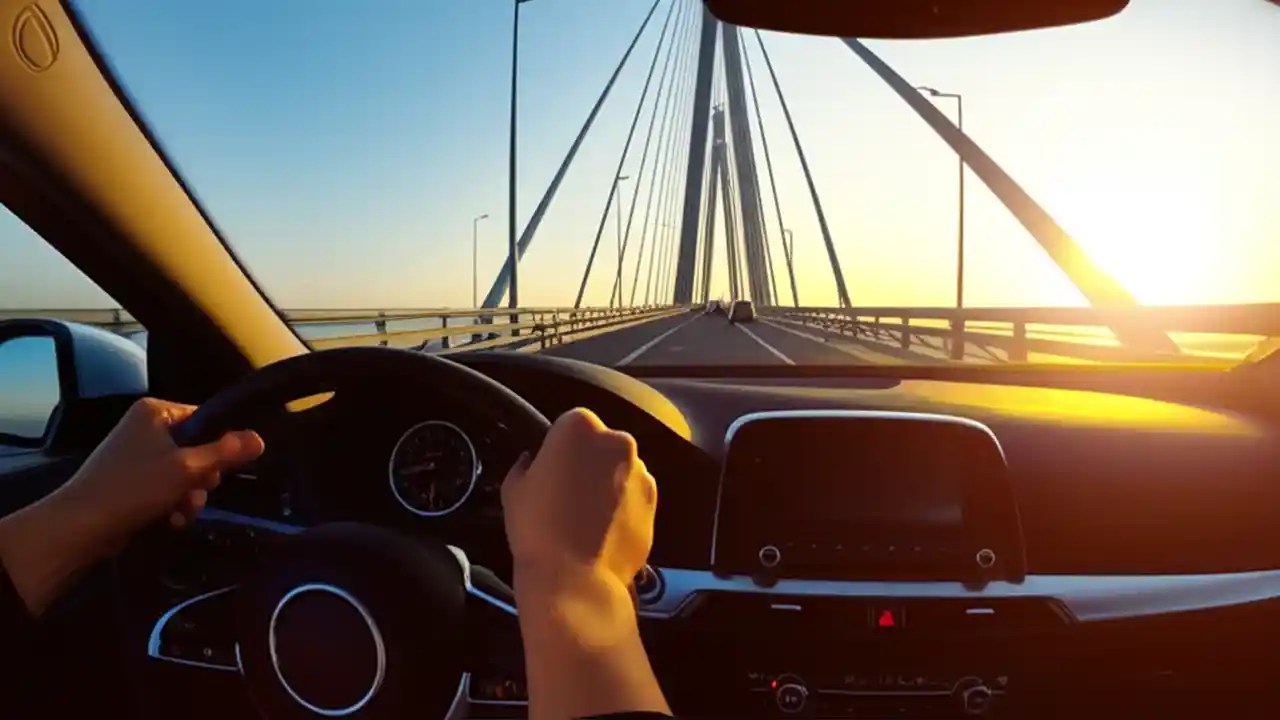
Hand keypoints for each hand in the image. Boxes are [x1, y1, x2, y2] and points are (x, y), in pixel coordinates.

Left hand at [61, 398, 263, 537]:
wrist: (81, 526)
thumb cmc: (135, 487)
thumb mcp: (187, 468)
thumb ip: (226, 452)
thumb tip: (261, 438)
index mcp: (155, 411)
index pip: (206, 418)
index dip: (221, 444)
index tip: (225, 467)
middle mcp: (145, 427)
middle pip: (198, 447)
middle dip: (203, 476)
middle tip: (197, 490)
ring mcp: (137, 454)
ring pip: (185, 471)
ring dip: (190, 495)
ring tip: (182, 511)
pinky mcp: (132, 481)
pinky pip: (167, 486)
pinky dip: (173, 503)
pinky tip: (171, 520)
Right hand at [501, 407, 667, 719]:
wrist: (574, 578)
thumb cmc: (537, 528)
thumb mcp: (514, 488)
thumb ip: (527, 464)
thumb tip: (533, 461)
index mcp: (579, 427)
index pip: (571, 424)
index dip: (559, 449)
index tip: (552, 471)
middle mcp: (618, 441)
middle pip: (601, 445)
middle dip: (589, 463)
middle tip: (569, 494)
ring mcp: (641, 471)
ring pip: (621, 470)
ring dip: (608, 484)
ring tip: (587, 517)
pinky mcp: (656, 501)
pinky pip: (635, 496)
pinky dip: (624, 506)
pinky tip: (604, 530)